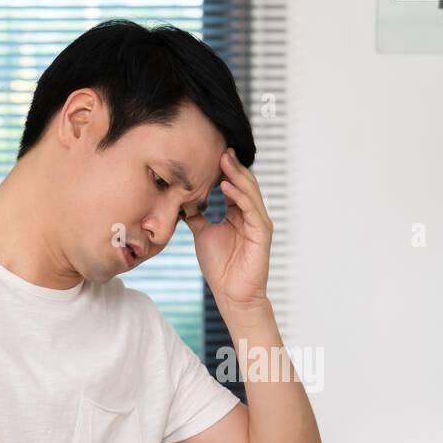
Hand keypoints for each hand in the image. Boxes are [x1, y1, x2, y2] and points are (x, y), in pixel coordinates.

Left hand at [184, 147, 272, 310]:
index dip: (222, 169)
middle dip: (231, 165)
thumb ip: (197, 213)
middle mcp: (250, 214)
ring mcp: (258, 222)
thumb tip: (180, 196)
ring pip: (249, 191)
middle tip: (218, 147)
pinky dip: (239, 196)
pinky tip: (226, 186)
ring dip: (236, 175)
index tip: (207, 152)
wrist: (231, 295)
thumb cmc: (220, 266)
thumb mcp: (202, 232)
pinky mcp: (262, 233)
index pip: (232, 184)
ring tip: (223, 159)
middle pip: (243, 183)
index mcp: (238, 213)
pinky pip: (251, 209)